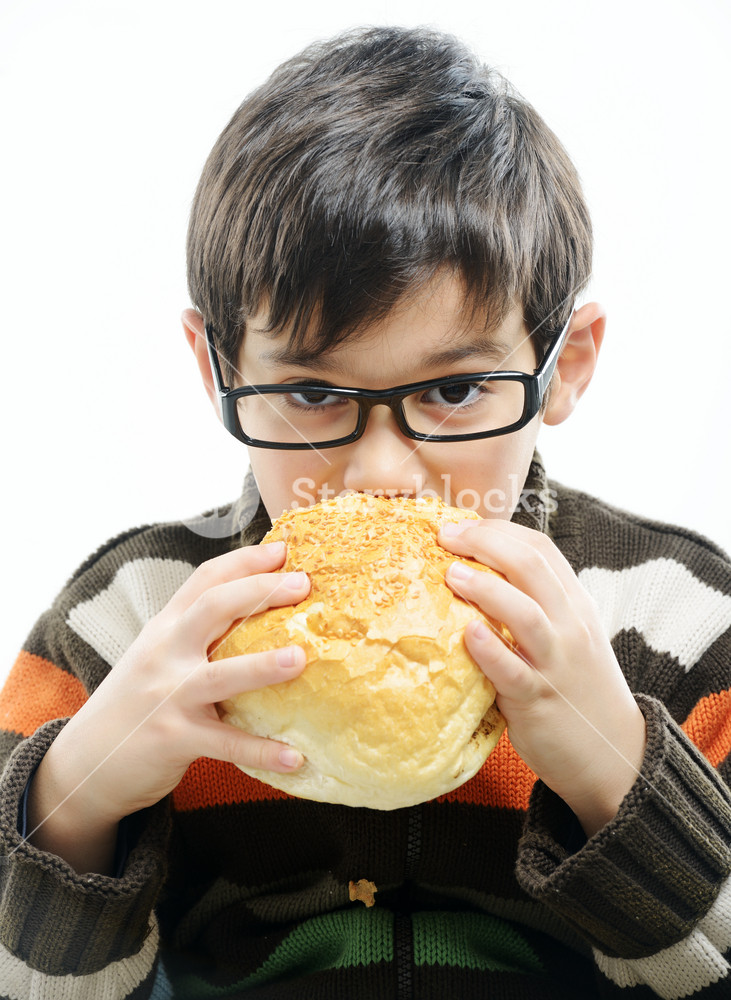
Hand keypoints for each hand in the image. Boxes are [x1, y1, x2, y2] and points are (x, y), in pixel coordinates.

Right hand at [28, 541, 309, 872]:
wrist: (86, 761)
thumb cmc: (137, 702)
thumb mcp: (158, 656)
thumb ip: (198, 635)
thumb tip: (262, 614)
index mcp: (165, 628)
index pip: (205, 579)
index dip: (245, 560)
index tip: (284, 550)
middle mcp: (165, 653)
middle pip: (212, 608)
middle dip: (259, 591)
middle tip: (303, 585)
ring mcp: (168, 696)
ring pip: (220, 676)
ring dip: (262, 666)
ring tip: (301, 659)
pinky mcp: (174, 739)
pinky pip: (225, 744)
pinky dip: (261, 751)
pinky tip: (295, 757)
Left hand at [440, 519, 645, 837]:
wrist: (611, 751)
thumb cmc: (575, 686)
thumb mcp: (568, 634)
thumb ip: (535, 603)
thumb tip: (478, 570)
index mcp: (575, 603)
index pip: (540, 549)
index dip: (498, 531)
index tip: (462, 526)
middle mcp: (569, 626)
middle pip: (532, 568)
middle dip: (486, 544)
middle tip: (446, 537)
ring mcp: (556, 662)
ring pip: (526, 614)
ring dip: (486, 589)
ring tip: (451, 574)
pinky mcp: (538, 700)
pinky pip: (513, 671)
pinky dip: (490, 650)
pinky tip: (467, 634)